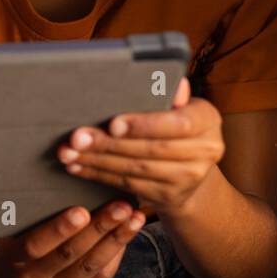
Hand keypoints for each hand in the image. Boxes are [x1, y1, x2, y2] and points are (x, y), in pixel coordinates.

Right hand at [0, 200, 145, 277]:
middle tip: (122, 206)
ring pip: (90, 267)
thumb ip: (28, 211)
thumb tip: (64, 175)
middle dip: (99, 229)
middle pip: (69, 255)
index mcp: (11, 259)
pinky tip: (128, 234)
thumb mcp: (13, 227)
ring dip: (116, 240)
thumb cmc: (18, 239)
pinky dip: (116, 255)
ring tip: (135, 216)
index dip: (59, 230)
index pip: (34, 246)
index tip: (81, 210)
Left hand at [55, 77, 223, 216]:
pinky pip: (128, 185)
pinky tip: (78, 166)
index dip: (144, 125)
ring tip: (69, 152)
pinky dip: (99, 175)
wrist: (192, 173)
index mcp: (207, 120)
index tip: (113, 123)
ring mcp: (188, 179)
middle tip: (77, 137)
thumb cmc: (176, 127)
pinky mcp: (168, 197)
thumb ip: (169, 95)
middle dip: (108, 143)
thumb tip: (172, 81)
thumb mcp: (180, 107)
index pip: (178, 124)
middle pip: (150, 149)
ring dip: (97, 161)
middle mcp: (205, 152)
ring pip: (135, 169)